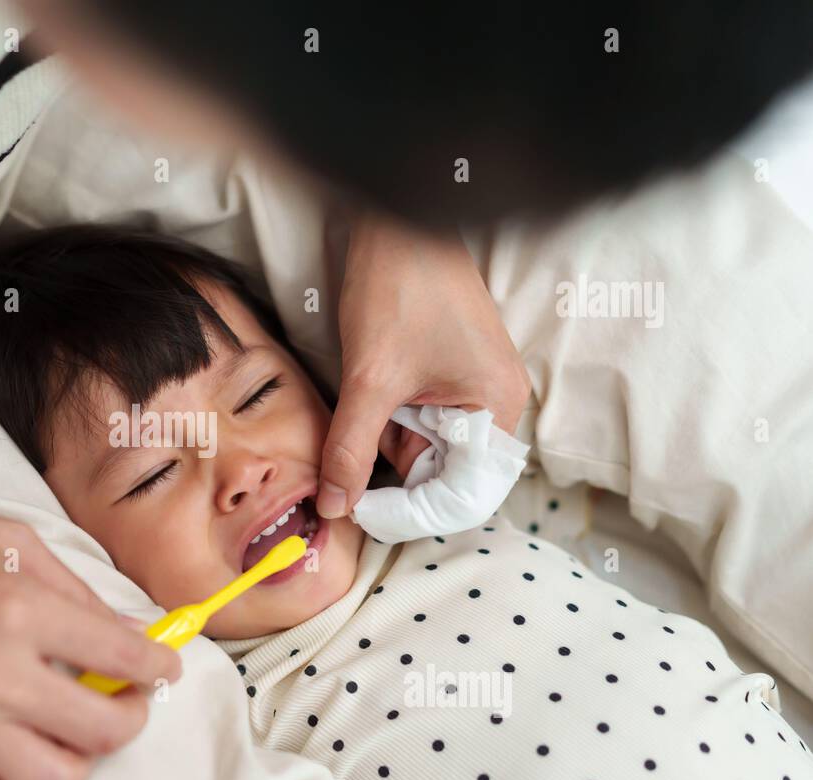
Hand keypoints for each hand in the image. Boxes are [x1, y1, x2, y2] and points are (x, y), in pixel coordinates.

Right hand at [0, 452, 182, 779]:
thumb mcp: (8, 537)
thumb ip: (75, 588)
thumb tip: (129, 633)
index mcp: (19, 607)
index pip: (124, 657)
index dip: (159, 665)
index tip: (161, 668)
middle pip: (103, 731)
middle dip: (130, 718)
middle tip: (121, 701)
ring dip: (75, 763)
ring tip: (64, 735)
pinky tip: (0, 774)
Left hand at [317, 213, 531, 515]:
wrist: (397, 217)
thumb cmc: (398, 288)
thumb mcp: (369, 378)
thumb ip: (350, 448)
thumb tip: (333, 507)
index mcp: (495, 411)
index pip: (460, 496)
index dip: (409, 514)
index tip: (355, 512)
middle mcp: (494, 407)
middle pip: (442, 477)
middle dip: (393, 484)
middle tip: (339, 485)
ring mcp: (471, 391)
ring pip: (424, 450)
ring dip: (382, 452)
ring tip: (345, 436)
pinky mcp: (445, 376)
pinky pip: (416, 421)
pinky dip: (384, 426)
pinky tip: (357, 414)